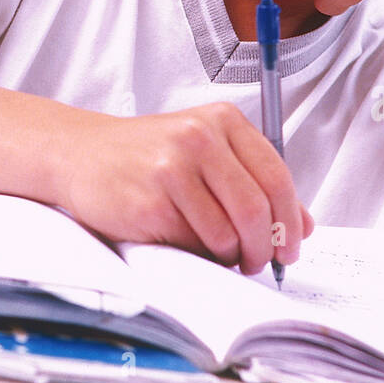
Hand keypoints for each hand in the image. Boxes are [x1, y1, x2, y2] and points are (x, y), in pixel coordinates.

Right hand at [60, 102, 313, 274]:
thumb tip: (304, 225)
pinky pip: (193, 244)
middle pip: (256, 208)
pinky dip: (198, 255)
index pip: (276, 176)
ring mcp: (172, 167)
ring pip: (227, 232)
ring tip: (217, 253)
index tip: (291, 247)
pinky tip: (184, 244)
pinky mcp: (150, 200)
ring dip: (229, 256)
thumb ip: (254, 183)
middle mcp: (199, 137)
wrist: (79, 154)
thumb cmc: (147, 158)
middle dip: (264, 247)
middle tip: (258, 262)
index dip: (291, 220)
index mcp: (221, 120)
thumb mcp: (206, 154)